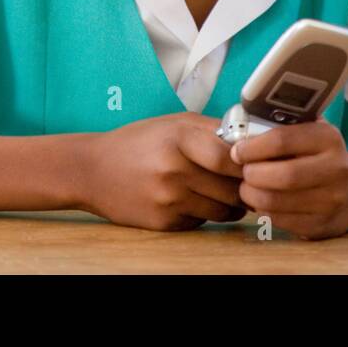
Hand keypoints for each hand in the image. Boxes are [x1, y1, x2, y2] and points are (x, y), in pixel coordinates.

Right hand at [78, 112, 246, 231]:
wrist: (92, 170)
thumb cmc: (138, 142)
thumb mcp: (172, 123)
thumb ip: (212, 130)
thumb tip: (253, 141)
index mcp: (178, 138)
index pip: (230, 158)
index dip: (248, 164)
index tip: (255, 164)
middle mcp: (174, 170)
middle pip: (232, 188)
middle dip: (245, 187)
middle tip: (248, 182)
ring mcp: (168, 199)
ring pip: (223, 210)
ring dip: (231, 204)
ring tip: (224, 192)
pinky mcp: (164, 222)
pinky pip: (202, 222)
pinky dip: (205, 213)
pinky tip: (193, 200)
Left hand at [230, 120, 347, 239]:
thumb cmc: (317, 155)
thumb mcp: (308, 132)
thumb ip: (280, 128)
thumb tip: (238, 134)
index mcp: (328, 138)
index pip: (281, 140)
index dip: (252, 147)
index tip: (237, 151)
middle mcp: (336, 169)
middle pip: (282, 175)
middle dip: (252, 173)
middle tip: (243, 171)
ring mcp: (331, 200)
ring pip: (276, 202)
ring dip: (251, 195)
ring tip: (247, 187)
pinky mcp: (321, 225)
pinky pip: (278, 220)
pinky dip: (262, 211)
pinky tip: (261, 201)